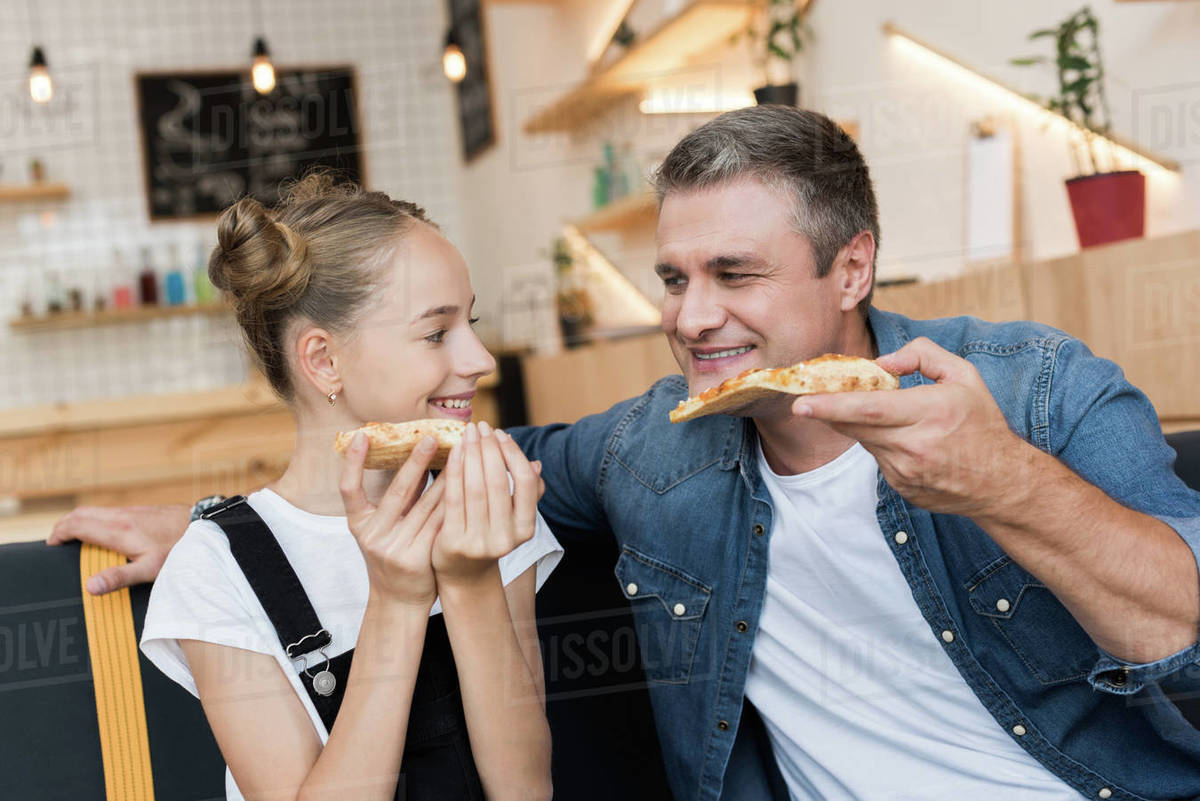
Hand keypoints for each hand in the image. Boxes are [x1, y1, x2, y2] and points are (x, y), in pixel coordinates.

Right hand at [48, 504, 189, 593]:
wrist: (202, 527)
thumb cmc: (177, 551)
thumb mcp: (148, 569)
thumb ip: (118, 577)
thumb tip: (89, 586)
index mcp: (118, 530)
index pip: (76, 524)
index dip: (59, 533)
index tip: (51, 546)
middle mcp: (121, 516)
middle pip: (81, 513)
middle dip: (63, 525)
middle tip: (56, 541)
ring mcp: (131, 510)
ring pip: (95, 510)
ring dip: (79, 521)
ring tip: (73, 538)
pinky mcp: (140, 510)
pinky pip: (109, 512)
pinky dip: (95, 519)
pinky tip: (101, 533)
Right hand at [340, 433, 445, 608]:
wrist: (399, 602)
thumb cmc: (394, 555)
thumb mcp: (383, 529)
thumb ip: (398, 499)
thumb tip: (415, 455)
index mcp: (358, 525)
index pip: (349, 489)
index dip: (352, 463)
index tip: (360, 435)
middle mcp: (373, 536)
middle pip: (398, 492)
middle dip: (416, 461)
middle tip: (431, 436)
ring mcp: (394, 549)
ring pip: (426, 506)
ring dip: (445, 479)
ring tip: (459, 455)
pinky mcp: (417, 559)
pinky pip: (439, 524)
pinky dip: (453, 504)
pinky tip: (468, 487)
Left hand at [433, 422, 543, 586]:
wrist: (464, 575)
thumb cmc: (490, 535)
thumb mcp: (513, 519)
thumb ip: (526, 494)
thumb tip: (536, 463)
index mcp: (526, 529)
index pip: (526, 482)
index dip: (513, 454)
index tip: (500, 434)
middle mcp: (506, 538)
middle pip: (498, 482)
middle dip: (489, 449)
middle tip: (481, 426)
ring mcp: (479, 542)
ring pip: (475, 488)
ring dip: (471, 454)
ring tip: (467, 433)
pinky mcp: (454, 542)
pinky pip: (454, 498)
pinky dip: (454, 470)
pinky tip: (454, 452)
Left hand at [793, 337, 1030, 517]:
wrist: (1002, 482)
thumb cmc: (982, 424)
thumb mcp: (964, 376)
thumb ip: (923, 355)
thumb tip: (882, 363)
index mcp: (930, 412)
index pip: (869, 409)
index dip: (831, 405)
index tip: (801, 402)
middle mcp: (914, 445)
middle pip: (855, 426)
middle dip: (827, 412)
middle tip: (804, 401)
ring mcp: (905, 470)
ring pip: (863, 440)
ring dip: (860, 424)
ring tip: (887, 415)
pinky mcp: (901, 486)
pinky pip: (876, 457)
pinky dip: (879, 443)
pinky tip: (904, 440)